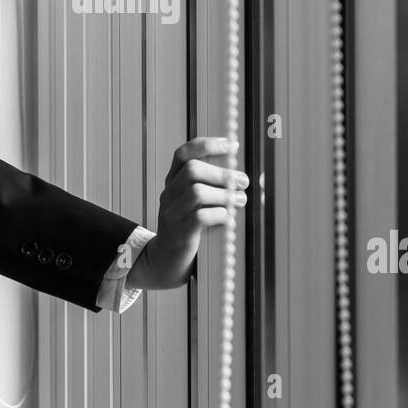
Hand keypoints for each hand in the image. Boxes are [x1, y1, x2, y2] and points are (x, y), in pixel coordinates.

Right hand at [128, 136, 247, 290]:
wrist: (165, 263)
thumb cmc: (187, 229)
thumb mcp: (192, 204)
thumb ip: (209, 188)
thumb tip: (240, 177)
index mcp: (172, 183)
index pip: (183, 154)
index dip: (207, 145)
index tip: (231, 145)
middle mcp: (169, 195)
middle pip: (192, 170)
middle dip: (222, 173)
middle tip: (243, 181)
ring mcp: (171, 215)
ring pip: (197, 193)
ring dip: (225, 195)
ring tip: (240, 200)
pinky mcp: (180, 235)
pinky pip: (200, 218)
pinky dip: (220, 215)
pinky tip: (228, 219)